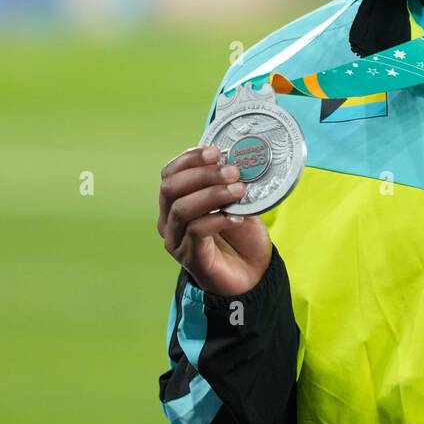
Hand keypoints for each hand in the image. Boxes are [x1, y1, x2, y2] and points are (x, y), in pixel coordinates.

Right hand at [158, 145, 272, 296]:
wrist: (254, 272)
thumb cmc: (241, 235)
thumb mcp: (237, 201)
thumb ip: (230, 183)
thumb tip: (235, 156)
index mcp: (175, 202)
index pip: (170, 174)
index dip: (189, 159)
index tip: (215, 151)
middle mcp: (170, 221)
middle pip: (171, 188)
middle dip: (202, 174)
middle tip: (232, 171)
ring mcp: (177, 241)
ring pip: (181, 209)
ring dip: (212, 194)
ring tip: (238, 190)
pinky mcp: (190, 258)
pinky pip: (195, 231)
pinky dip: (217, 219)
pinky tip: (236, 217)